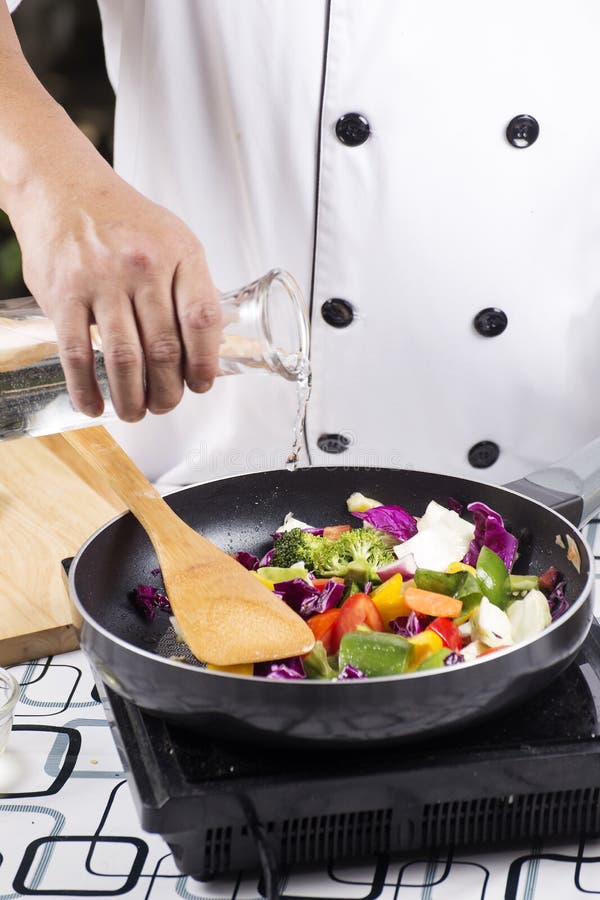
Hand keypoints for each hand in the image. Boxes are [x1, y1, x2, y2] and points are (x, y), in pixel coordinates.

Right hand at [10, 158, 221, 421]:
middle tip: (165, 405)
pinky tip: (93, 406)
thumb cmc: (123, 220)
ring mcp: (101, 279)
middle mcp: (143, 266)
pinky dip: (87, 389)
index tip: (201, 385)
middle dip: (168, 391)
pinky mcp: (63, 293)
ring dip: (132, 398)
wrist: (62, 185)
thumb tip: (210, 347)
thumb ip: (191, 288)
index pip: (202, 320)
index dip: (205, 363)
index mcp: (179, 253)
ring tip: (135, 411)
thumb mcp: (174, 239)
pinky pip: (77, 354)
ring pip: (125, 359)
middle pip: (165, 349)